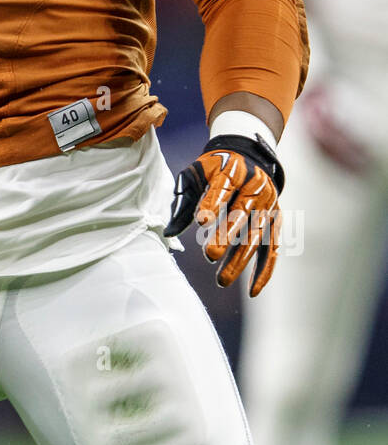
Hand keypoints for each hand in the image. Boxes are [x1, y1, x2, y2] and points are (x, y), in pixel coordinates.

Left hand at [164, 134, 284, 296]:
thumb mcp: (196, 174)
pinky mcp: (276, 221)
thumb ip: (184, 201)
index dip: (214, 204)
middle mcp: (256, 188)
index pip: (224, 188)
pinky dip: (264, 270)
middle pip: (242, 215)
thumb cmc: (215, 168)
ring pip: (257, 237)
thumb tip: (168, 233)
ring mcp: (268, 206)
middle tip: (209, 256)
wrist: (248, 154)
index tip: (201, 221)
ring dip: (240, 260)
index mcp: (233, 171)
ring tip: (221, 281)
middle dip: (226, 236)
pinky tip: (252, 290)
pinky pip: (272, 249)